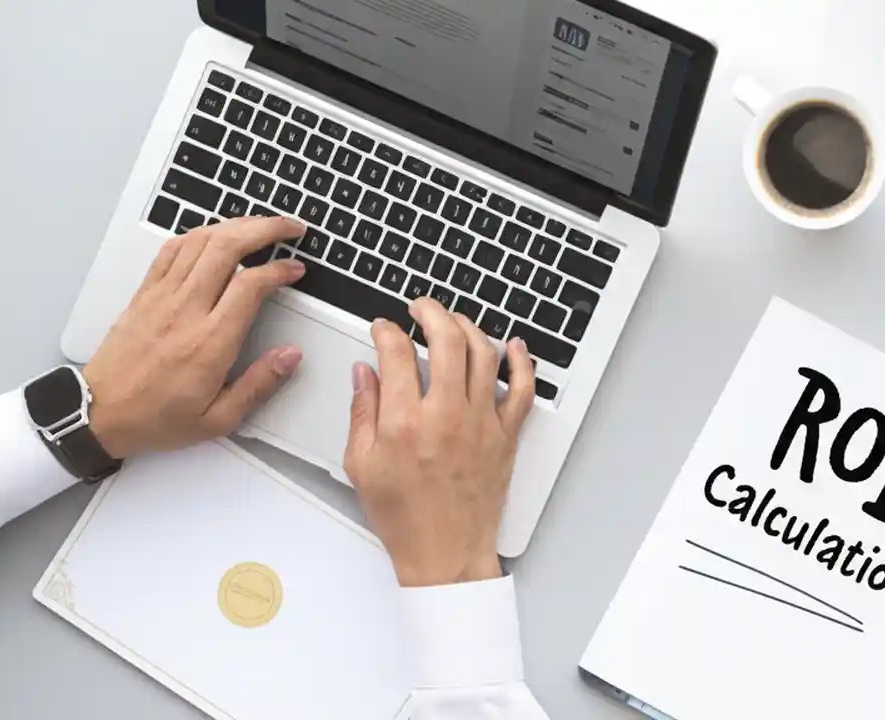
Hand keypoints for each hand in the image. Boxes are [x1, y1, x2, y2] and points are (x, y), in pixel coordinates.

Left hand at [83, 217, 307, 458]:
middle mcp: (185, 311)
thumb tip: (291, 355)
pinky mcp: (145, 293)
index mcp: (209, 343)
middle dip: (265, 229)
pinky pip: (172, 250)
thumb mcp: (219, 419)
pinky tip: (215, 235)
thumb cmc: (157, 418)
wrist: (99, 415)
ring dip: (235, 224)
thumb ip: (260, 384)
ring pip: (200, 241)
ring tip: (259, 225)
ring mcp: (161, 297)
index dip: (280, 269)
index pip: (250, 285)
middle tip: (289, 228)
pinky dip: (199, 234)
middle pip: (227, 247)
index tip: (296, 269)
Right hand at [344, 298, 535, 586]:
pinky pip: (523, 390)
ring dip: (469, 328)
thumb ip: (362, 412)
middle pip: (448, 339)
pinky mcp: (505, 436)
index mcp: (405, 423)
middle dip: (432, 311)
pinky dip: (522, 363)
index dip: (387, 330)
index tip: (383, 328)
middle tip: (421, 307)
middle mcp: (447, 416)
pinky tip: (514, 346)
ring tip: (454, 322)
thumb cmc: (405, 517)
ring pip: (485, 354)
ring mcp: (481, 423)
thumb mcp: (361, 465)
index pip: (398, 353)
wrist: (445, 553)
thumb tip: (365, 373)